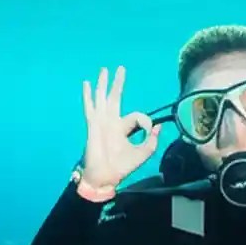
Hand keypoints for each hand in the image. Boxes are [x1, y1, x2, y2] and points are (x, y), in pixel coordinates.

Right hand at [80, 66, 160, 190]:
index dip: (146, 121)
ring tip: (104, 70)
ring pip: (102, 98)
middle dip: (118, 83)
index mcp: (124, 128)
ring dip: (103, 83)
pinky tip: (86, 83)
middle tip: (121, 68)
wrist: (105, 176)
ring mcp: (101, 122)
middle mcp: (112, 122)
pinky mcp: (93, 125)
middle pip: (115, 97)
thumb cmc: (122, 166)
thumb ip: (152, 141)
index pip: (137, 116)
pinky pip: (90, 107)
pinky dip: (88, 95)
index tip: (150, 131)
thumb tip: (159, 126)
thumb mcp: (143, 153)